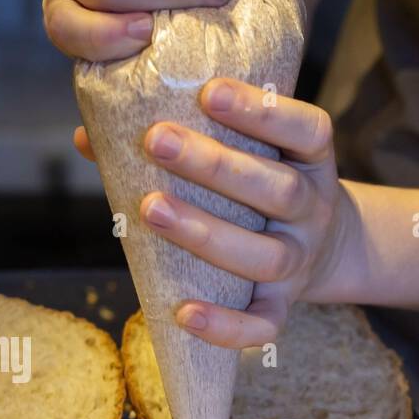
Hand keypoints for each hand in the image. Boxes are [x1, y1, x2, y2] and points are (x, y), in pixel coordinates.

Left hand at [76, 79, 349, 346]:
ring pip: (265, 256)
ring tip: (151, 209)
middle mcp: (313, 211)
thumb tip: (91, 136)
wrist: (327, 249)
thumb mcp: (253, 151)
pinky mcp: (284, 305)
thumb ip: (188, 133)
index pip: (306, 130)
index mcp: (312, 162)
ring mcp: (301, 262)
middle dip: (216, 166)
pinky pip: (263, 324)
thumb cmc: (263, 186)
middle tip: (156, 140)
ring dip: (207, 233)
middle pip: (279, 190)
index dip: (264, 112)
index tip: (209, 92)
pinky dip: (227, 326)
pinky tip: (183, 313)